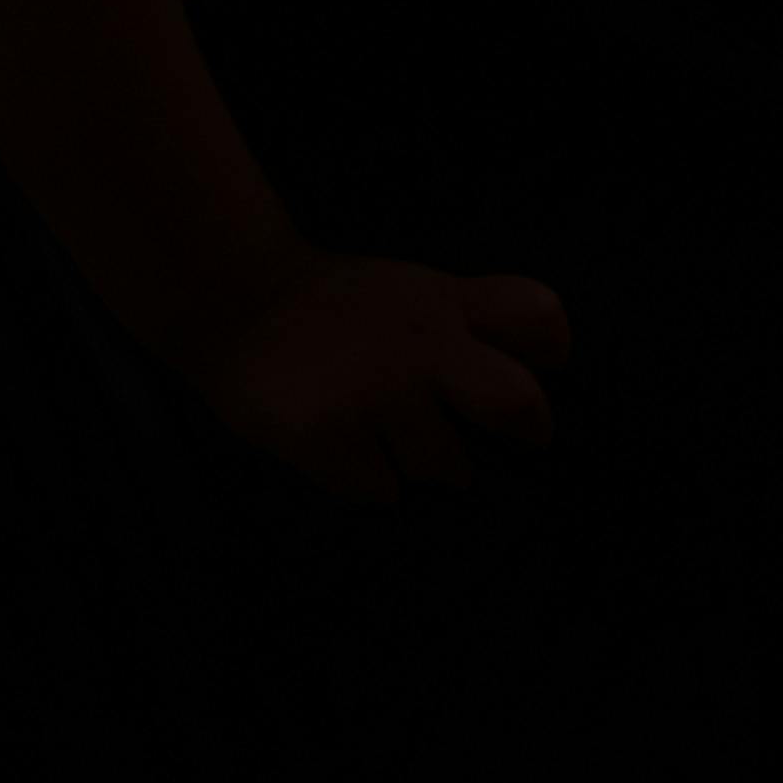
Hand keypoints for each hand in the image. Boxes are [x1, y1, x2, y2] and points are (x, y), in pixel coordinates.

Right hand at [196, 253, 570, 502]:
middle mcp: (419, 345)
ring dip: (421, 464)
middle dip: (522, 430)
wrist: (233, 298)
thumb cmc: (338, 307)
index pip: (538, 322)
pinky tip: (341, 444)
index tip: (532, 377)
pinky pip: (384, 493)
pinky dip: (368, 481)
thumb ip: (480, 315)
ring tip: (379, 429)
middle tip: (503, 440)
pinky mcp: (329, 435)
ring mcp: (375, 392)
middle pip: (518, 402)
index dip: (550, 358)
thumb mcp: (416, 289)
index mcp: (445, 304)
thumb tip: (545, 374)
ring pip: (446, 469)